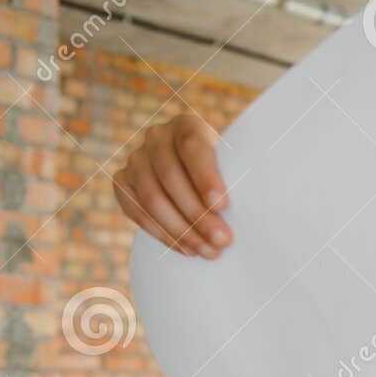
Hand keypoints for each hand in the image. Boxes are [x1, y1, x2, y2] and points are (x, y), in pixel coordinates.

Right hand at [111, 113, 232, 258]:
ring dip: (181, 230)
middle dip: (198, 214)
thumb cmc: (224, 173)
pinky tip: (187, 249)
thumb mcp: (233, 167)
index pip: (192, 147)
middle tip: (222, 240)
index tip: (222, 206)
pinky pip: (136, 211)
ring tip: (208, 251)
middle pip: (171, 177)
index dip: (205, 177)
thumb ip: (235, 177)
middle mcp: (156, 137)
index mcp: (186, 125)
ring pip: (152, 198)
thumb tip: (252, 210)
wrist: (195, 178)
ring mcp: (136, 159)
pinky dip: (162, 234)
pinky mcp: (123, 182)